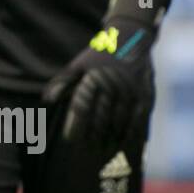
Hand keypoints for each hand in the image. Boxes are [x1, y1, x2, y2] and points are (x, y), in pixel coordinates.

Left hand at [42, 20, 155, 152]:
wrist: (129, 38)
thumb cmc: (98, 55)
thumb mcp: (77, 64)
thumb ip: (62, 82)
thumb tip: (47, 100)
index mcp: (93, 78)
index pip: (82, 108)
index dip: (76, 126)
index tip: (70, 141)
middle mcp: (113, 85)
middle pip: (102, 118)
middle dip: (95, 138)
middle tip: (88, 152)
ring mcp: (132, 91)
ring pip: (121, 122)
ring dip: (113, 140)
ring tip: (105, 153)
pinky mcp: (146, 94)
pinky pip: (140, 119)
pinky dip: (134, 134)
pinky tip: (128, 145)